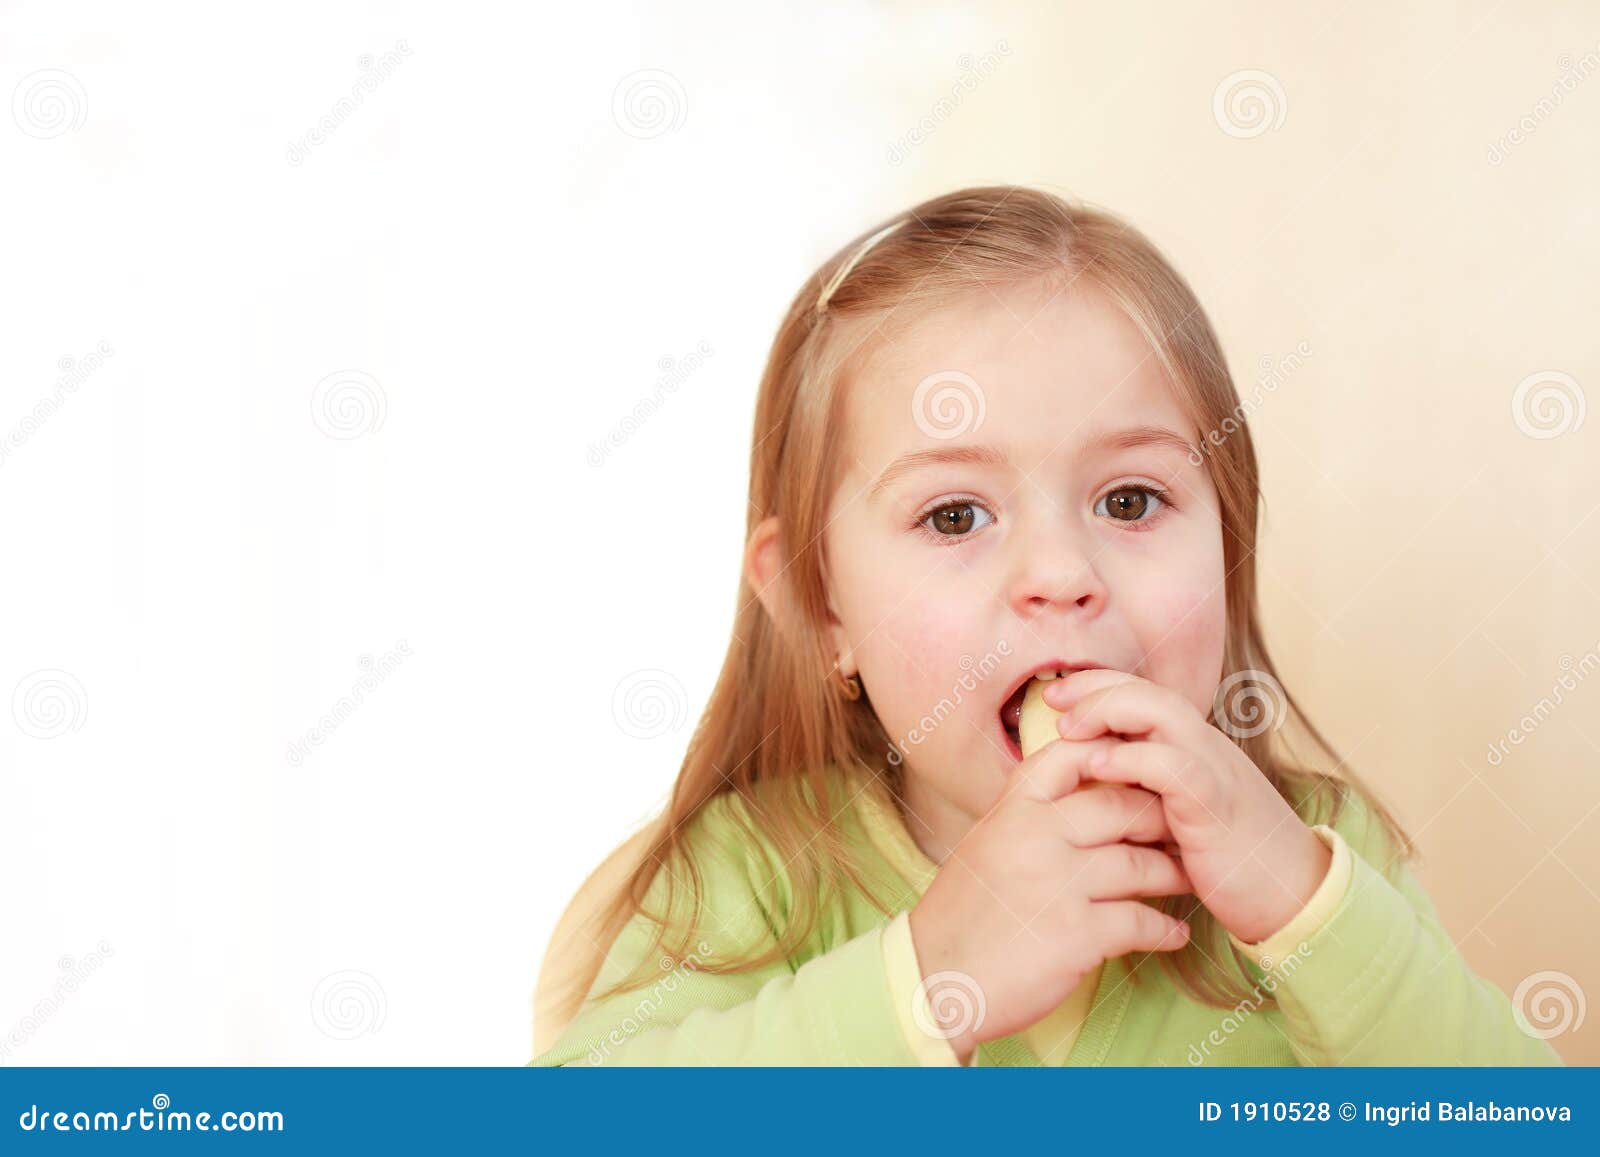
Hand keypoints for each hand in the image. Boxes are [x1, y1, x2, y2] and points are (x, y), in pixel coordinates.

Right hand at [907, 736, 1192, 1063]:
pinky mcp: (1078, 935)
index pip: (1072, 756)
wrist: (935, 979)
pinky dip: (1166, 930)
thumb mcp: (985, 843)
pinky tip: (1175, 934)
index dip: (1115, 757)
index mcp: (1011, 809)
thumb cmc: (962, 914)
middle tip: (1182, 831)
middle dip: (1161, 819)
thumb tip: (1082, 796)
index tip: (1141, 774)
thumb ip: (1029, 816)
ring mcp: (1058, 884)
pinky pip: (1142, 921)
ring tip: (1185, 879)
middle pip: (1124, 806)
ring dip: (1174, 874)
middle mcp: (1036, 836)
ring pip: (1142, 863)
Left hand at [1043, 669, 1332, 945]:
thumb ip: (1144, 788)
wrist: (1291, 897)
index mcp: (1191, 747)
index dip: (1097, 685)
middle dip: (1096, 688)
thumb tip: (1086, 779)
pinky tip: (1099, 767)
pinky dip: (1134, 759)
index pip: (1142, 693)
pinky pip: (1175, 767)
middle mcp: (1204, 748)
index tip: (1054, 695)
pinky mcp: (1217, 806)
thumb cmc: (1224, 859)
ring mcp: (1214, 771)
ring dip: (1109, 712)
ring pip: (1163, 714)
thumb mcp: (1176, 814)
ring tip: (1068, 729)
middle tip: (1053, 700)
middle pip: (1148, 691)